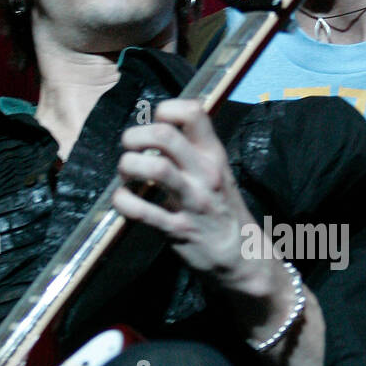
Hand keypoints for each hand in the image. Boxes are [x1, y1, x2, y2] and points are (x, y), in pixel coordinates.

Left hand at [112, 99, 258, 287]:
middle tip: (129, 148)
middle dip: (135, 136)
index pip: (193, 112)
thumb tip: (156, 129)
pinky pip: (142, 210)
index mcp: (214, 155)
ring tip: (126, 172)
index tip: (154, 125)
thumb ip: (193, 151)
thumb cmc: (222, 209)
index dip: (165, 110)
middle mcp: (205, 173)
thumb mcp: (217, 172)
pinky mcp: (177, 229)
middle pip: (166, 135)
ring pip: (156, 167)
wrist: (242, 256)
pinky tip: (123, 200)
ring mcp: (192, 201)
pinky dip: (123, 201)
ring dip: (129, 165)